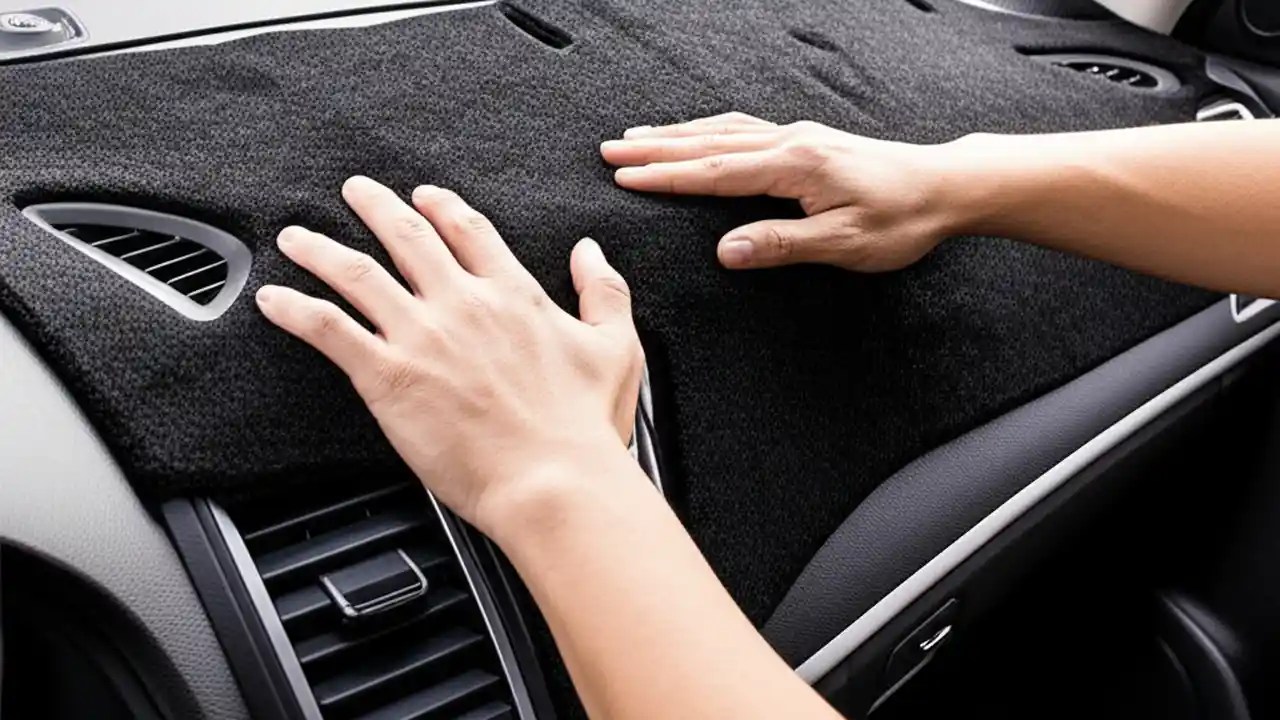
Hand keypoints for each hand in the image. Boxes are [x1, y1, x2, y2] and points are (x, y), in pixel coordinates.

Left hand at [256, 177, 643, 533]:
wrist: (553, 480)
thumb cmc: (583, 428)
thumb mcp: (616, 348)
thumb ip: (604, 292)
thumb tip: (590, 253)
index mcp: (513, 295)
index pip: (469, 232)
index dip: (443, 207)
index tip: (426, 197)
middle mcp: (462, 304)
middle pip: (406, 236)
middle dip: (374, 206)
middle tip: (355, 191)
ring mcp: (421, 336)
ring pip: (357, 273)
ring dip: (321, 249)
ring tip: (297, 237)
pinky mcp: (387, 376)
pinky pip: (329, 330)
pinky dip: (296, 309)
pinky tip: (273, 299)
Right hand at [601, 112, 955, 271]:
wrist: (944, 187)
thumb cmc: (900, 219)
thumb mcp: (843, 244)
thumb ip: (782, 244)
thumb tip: (727, 249)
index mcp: (794, 165)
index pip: (714, 172)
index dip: (666, 176)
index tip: (626, 176)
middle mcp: (791, 141)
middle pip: (708, 143)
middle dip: (656, 148)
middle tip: (610, 150)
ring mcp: (798, 136)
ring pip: (722, 130)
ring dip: (676, 135)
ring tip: (637, 138)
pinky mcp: (807, 140)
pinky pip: (743, 129)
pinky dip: (708, 130)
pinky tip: (697, 134)